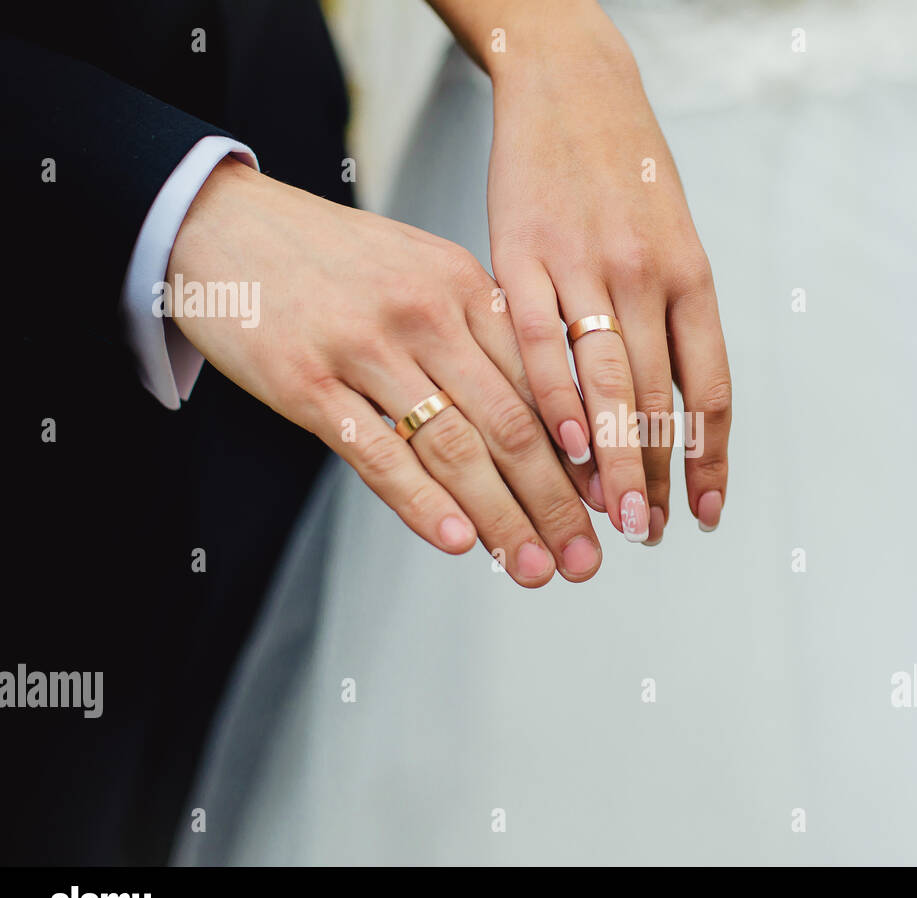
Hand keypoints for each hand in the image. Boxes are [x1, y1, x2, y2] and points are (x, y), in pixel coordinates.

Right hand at [168, 157, 602, 586]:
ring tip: (534, 568)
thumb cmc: (332, 258)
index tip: (606, 504)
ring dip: (501, 519)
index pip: (539, 384)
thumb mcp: (422, 270)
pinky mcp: (305, 382)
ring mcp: (365, 348)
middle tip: (586, 559)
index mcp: (464, 287)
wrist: (222, 223)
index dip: (580, 454)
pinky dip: (421, 502)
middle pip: (510, 426)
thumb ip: (480, 333)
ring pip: (453, 448)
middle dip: (556, 503)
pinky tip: (457, 541)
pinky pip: (376, 453)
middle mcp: (425, 315)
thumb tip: (540, 415)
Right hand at [479, 10, 731, 543]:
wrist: (574, 91)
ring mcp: (584, 265)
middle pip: (655, 399)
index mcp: (692, 279)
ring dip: (608, 456)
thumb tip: (670, 417)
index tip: (706, 511)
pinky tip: (556, 446)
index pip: (708, 389)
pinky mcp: (522, 254)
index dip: (708, 458)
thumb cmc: (629, 179)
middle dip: (654, 476)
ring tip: (611, 515)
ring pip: (603, 380)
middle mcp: (647, 276)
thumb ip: (673, 326)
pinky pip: (538, 340)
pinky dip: (550, 397)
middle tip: (649, 534)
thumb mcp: (673, 245)